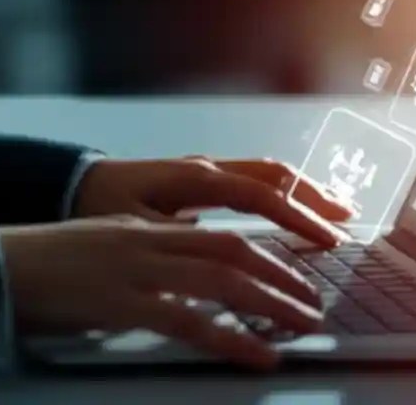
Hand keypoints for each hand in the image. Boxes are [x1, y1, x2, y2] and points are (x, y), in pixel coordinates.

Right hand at [0, 216, 323, 368]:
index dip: (269, 245)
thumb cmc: (47, 265)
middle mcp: (149, 238)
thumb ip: (152, 252)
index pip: (223, 228)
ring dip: (271, 302)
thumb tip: (192, 271)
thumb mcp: (107, 246)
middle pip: (234, 248)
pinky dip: (231, 337)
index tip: (301, 263)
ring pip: (222, 279)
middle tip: (313, 298)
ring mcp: (136, 268)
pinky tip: (258, 353)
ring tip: (303, 323)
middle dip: (282, 272)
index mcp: (147, 225)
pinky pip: (189, 321)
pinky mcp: (120, 303)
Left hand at [72, 156, 355, 247]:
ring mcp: (205, 169)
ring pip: (267, 172)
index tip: (327, 237)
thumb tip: (212, 249)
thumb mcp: (133, 226)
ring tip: (334, 208)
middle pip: (275, 175)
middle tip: (346, 218)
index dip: (298, 216)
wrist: (69, 183)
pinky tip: (292, 206)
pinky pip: (252, 178)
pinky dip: (281, 191)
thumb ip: (175, 235)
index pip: (262, 195)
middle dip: (314, 196)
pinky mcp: (199, 178)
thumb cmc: (97, 204)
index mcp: (195, 177)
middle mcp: (206, 167)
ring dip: (302, 190)